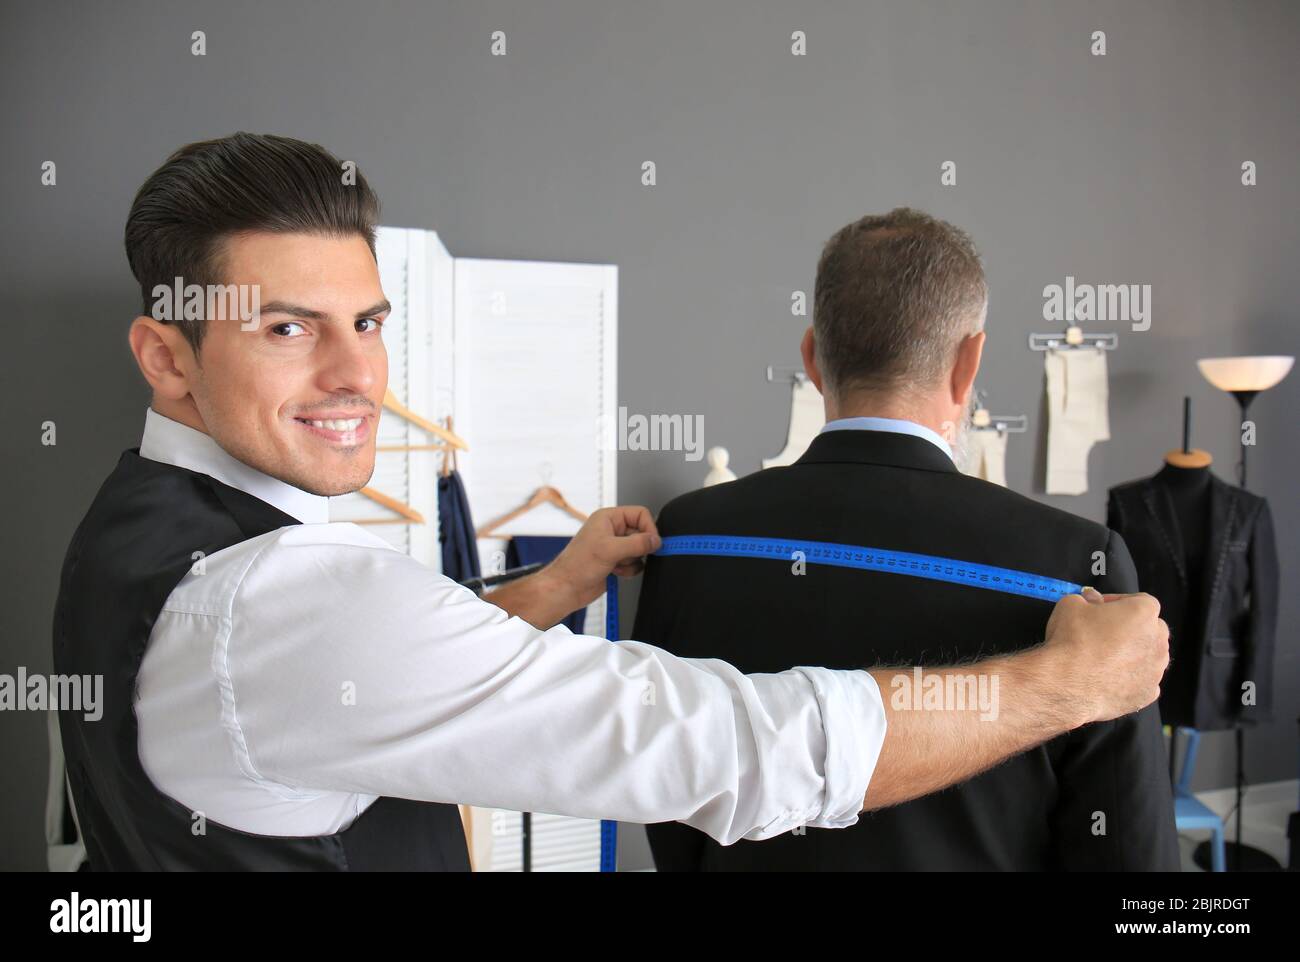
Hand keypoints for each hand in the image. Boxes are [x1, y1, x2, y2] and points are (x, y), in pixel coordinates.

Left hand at [545, 506, 661, 609]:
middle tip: (629, 555)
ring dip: (632, 561)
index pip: (640, 514)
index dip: (649, 528)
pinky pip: (635, 563)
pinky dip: (629, 570)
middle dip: (638, 548)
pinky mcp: (616, 562)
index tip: (652, 542)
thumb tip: (656, 540)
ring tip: (617, 564)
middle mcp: (612, 530)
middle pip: (642, 533)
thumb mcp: (611, 550)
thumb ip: (637, 543)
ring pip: (640, 550)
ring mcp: (614, 546)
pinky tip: (615, 572)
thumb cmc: (577, 565)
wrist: (566, 588)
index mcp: (608, 518)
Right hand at [1041, 588, 1169, 726]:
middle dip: (1131, 629)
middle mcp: (1157, 640)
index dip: (1119, 602)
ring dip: (1132, 655)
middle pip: (1151, 629)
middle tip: (1104, 633)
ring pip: (1149, 657)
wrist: (1068, 683)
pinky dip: (1130, 679)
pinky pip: (1143, 681)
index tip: (1101, 608)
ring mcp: (1156, 669)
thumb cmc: (1072, 641)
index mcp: (1143, 612)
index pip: (1140, 600)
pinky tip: (1109, 679)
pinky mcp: (1148, 693)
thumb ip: (1087, 600)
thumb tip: (1090, 601)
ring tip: (1104, 659)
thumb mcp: (1070, 605)